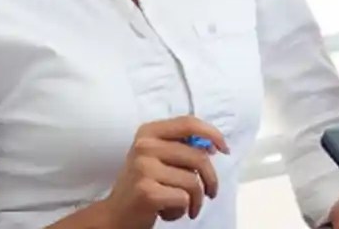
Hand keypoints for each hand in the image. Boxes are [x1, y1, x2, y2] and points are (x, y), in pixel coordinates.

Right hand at [96, 117, 228, 228]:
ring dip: (196, 200)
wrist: (115, 215)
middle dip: (211, 179)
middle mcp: (144, 146)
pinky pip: (184, 199)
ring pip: (193, 182)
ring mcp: (144, 168)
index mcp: (148, 132)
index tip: (224, 149)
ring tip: (185, 206)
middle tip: (210, 193)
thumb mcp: (155, 157)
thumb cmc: (142, 185)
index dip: (212, 134)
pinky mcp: (147, 191)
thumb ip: (180, 147)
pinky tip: (169, 212)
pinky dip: (183, 210)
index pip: (189, 123)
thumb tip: (212, 146)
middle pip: (198, 157)